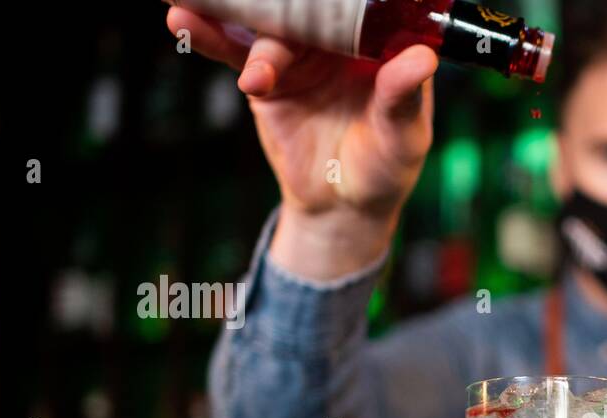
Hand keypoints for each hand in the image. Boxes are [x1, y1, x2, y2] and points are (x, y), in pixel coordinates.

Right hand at [164, 6, 438, 278]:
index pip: (360, 3)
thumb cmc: (386, 169)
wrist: (343, 207)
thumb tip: (422, 59)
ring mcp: (299, 55)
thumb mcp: (404, 138)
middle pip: (304, 2)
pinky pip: (236, 51)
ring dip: (231, 9)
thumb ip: (403, 98)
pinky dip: (209, 36)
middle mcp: (338, 40)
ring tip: (191, 5)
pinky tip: (184, 21)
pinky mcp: (267, 78)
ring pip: (265, 23)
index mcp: (379, 43)